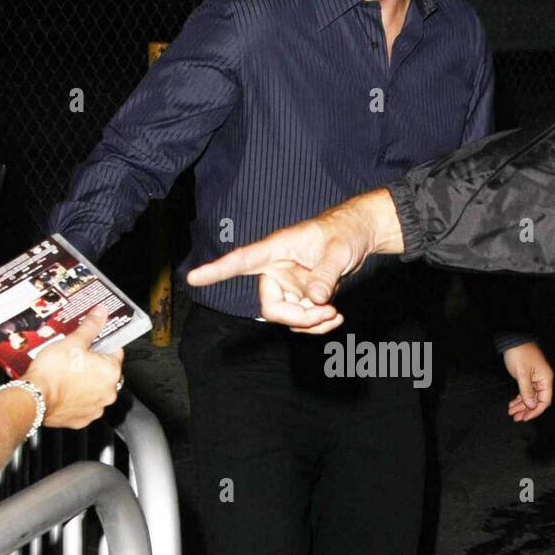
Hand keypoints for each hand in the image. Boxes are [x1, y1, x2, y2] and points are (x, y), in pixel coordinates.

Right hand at [28, 304, 124, 428]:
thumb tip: (101, 313)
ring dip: (85, 382)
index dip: (101, 345)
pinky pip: (83, 405)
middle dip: (92, 364)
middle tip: (75, 358)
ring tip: (67, 374)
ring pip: (95, 390)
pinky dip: (76, 399)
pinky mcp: (83, 420)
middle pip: (105, 372)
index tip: (90, 344)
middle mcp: (109, 392)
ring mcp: (96, 408)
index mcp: (111, 371)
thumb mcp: (73, 342)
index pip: (115, 351)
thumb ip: (90, 327)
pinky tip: (64, 390)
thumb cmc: (53, 371)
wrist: (34, 398)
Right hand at [186, 189, 402, 332]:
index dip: (216, 270)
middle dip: (298, 317)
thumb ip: (325, 275)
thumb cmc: (345, 231)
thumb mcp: (337, 252)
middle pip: (272, 307)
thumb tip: (315, 300)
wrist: (360, 235)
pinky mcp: (301, 295)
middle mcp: (277, 269)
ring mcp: (288, 284)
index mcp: (276, 249)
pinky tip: (334, 317)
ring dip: (310, 323)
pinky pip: (301, 318)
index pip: (241, 260)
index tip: (194, 277)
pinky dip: (316, 323)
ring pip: (287, 317)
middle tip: (326, 314)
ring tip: (334, 315)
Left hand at [503, 341, 553, 421]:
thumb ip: (526, 391)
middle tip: (516, 417)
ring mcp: (535, 379)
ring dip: (521, 405)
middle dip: (526, 410)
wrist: (513, 340)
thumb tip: (532, 406)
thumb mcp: (522, 374)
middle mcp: (543, 380)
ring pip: (530, 397)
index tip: (526, 417)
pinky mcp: (528, 377)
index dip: (536, 411)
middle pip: (537, 400)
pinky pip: (525, 391)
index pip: (545, 400)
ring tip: (511, 412)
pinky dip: (519, 398)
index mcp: (545, 379)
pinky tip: (512, 404)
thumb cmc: (519, 354)